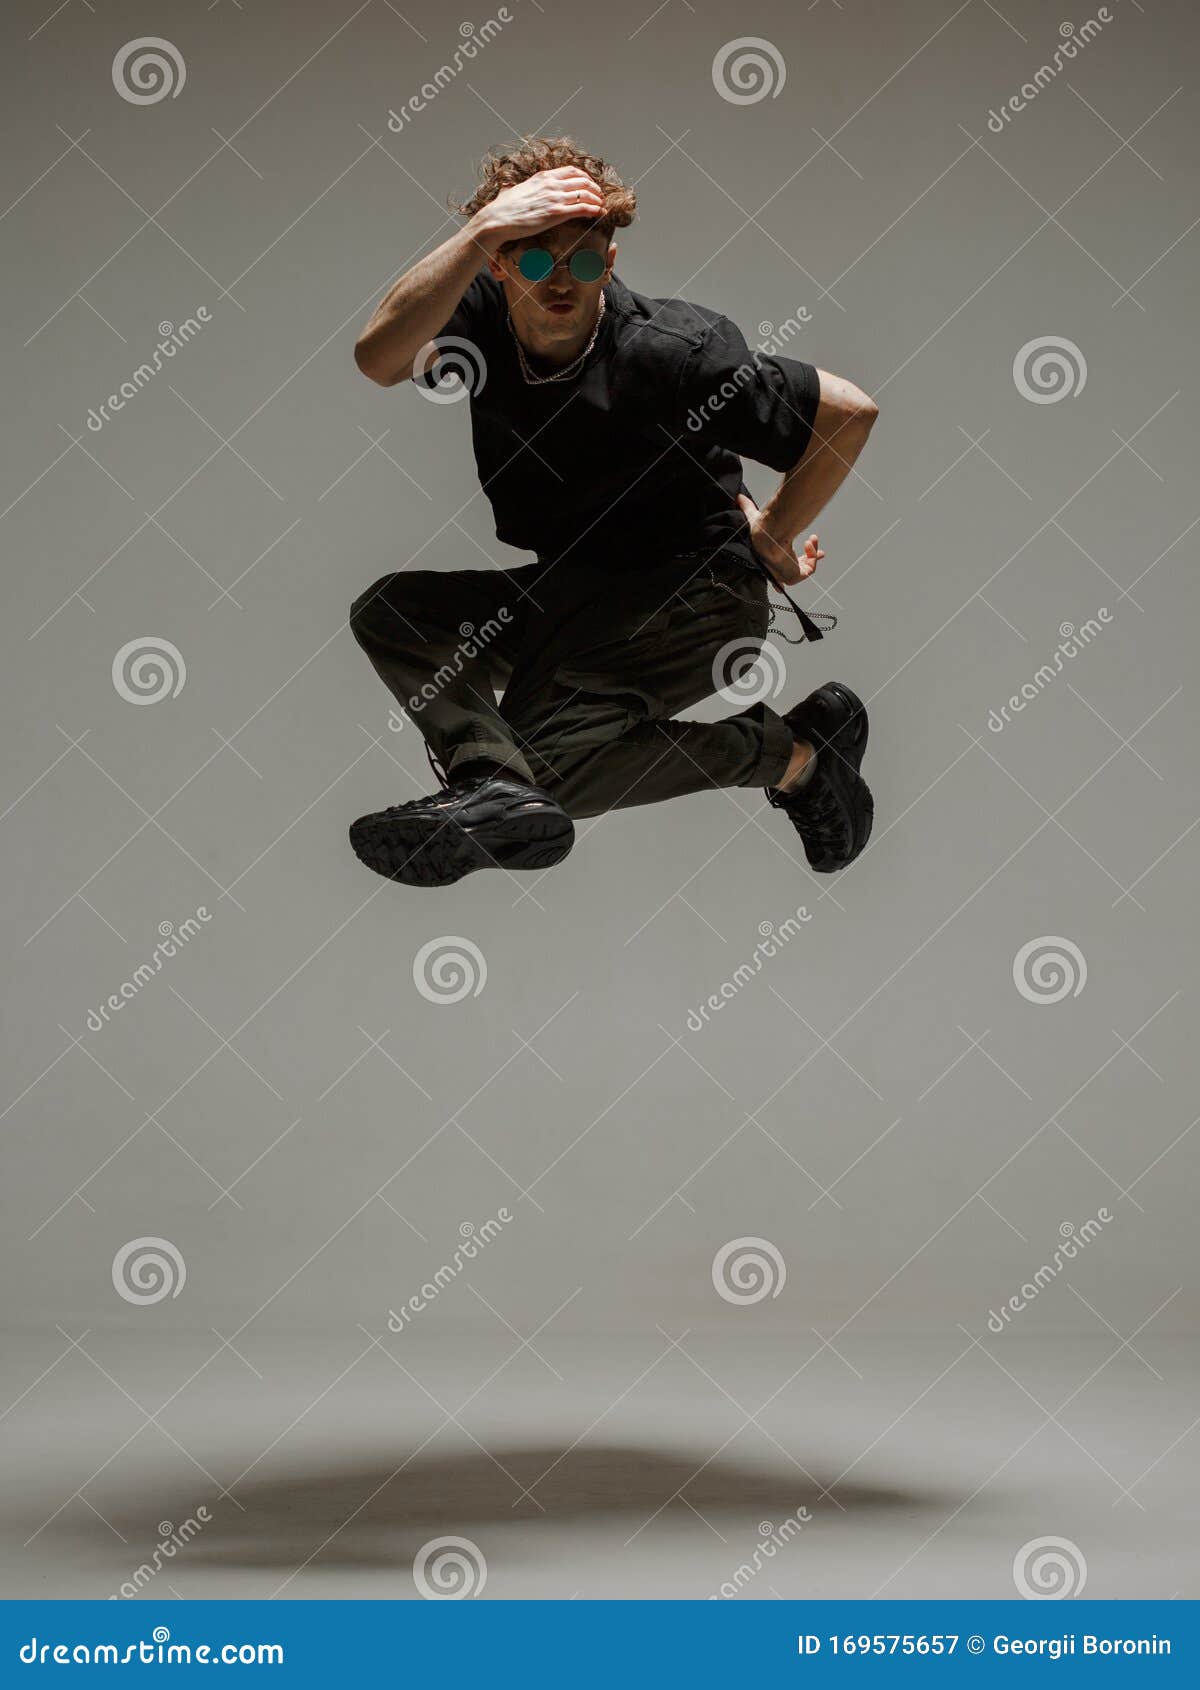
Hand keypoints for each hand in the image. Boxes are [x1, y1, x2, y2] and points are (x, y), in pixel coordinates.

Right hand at [472, 167, 606, 250]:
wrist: (497, 219)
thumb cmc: (503, 208)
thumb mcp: (517, 190)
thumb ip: (526, 188)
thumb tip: (518, 190)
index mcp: (543, 176)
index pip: (571, 170)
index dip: (585, 177)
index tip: (590, 184)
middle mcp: (551, 184)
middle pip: (582, 180)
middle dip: (595, 188)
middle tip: (600, 196)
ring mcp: (554, 198)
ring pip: (585, 193)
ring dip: (597, 199)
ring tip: (602, 205)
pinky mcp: (555, 214)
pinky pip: (582, 208)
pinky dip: (594, 209)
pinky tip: (599, 213)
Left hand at [736, 492, 823, 587]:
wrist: (769, 537)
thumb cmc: (760, 532)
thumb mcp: (753, 518)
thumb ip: (747, 508)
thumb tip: (739, 497)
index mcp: (769, 559)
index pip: (777, 566)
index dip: (787, 562)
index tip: (795, 558)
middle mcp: (778, 569)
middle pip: (794, 570)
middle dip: (807, 559)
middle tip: (813, 548)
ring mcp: (787, 574)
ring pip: (805, 567)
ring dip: (812, 553)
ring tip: (811, 539)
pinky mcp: (796, 576)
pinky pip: (811, 568)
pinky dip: (813, 555)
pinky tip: (809, 542)